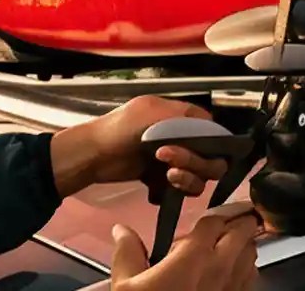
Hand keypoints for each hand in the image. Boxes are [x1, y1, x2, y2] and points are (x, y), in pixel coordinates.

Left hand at [50, 95, 229, 197]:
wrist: (90, 154)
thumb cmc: (120, 129)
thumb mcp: (151, 111)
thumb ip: (185, 115)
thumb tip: (212, 126)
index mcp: (182, 119)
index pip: (214, 132)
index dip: (210, 143)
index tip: (189, 147)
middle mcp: (182, 140)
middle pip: (211, 159)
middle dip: (195, 164)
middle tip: (170, 166)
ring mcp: (172, 161)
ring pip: (198, 177)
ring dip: (186, 180)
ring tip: (164, 178)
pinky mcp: (159, 180)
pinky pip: (177, 191)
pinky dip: (169, 193)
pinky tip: (153, 191)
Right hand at [109, 202, 260, 290]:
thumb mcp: (125, 284)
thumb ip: (127, 252)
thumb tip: (120, 229)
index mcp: (194, 255)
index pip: (217, 219)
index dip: (214, 215)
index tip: (208, 219)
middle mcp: (221, 266)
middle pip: (244, 230)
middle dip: (238, 223)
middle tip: (225, 226)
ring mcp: (234, 285)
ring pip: (252, 252)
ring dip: (242, 245)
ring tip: (226, 249)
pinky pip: (251, 277)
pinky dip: (245, 269)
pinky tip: (229, 274)